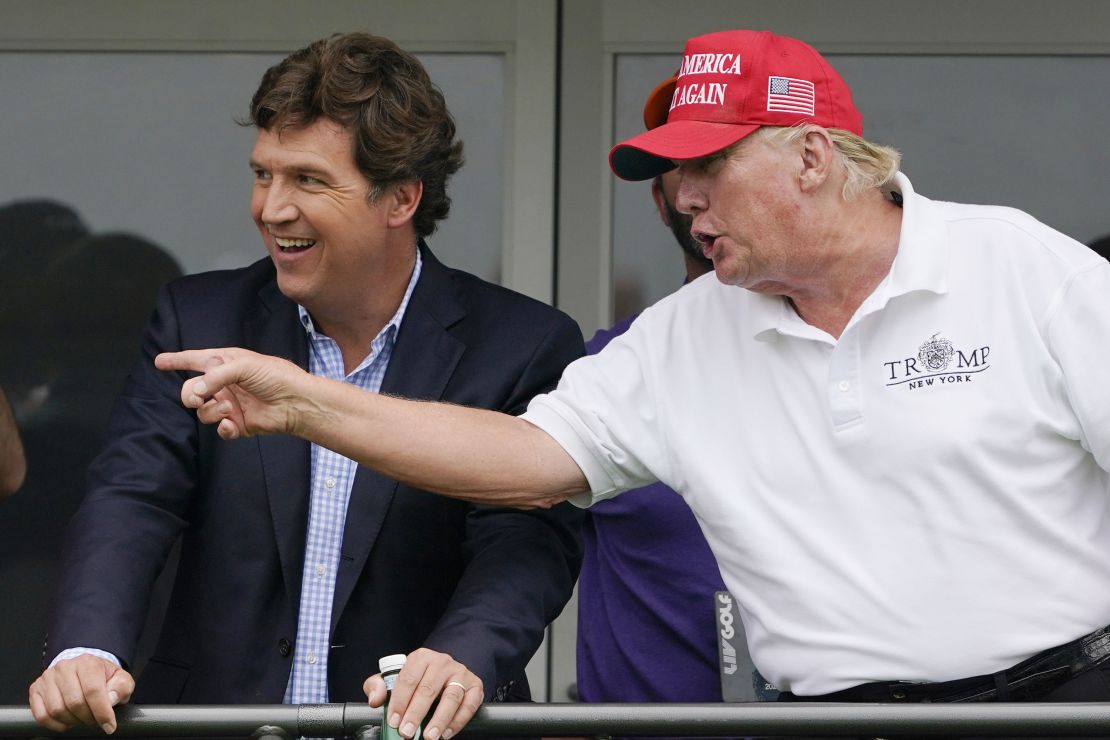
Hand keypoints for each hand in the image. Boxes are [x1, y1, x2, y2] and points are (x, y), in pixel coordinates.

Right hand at [29, 655, 134, 733]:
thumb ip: (121, 688)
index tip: (109, 725)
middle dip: (88, 718)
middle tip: (95, 720)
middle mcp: (64, 667)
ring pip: (57, 710)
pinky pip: (42, 716)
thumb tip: (110, 700)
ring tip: (82, 718)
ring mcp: (47, 678)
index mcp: (87, 663)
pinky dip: (56, 725)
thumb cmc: (102, 677)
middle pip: (74, 703)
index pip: (93, 691)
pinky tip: (68, 721)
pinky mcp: (35, 689)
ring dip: (72, 721)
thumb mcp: (120, 680)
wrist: (84, 671)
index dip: (102, 712)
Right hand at [154, 347, 307, 438]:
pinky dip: (224, 428)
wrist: (296, 401)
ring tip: (230, 409)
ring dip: (212, 411)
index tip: (159, 361)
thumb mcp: (244, 366)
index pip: (195, 360)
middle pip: (191, 391)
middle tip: (197, 398)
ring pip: (203, 412)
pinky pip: (220, 429)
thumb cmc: (276, 376)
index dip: (177, 360)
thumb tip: (195, 393)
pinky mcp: (238, 424)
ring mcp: (230, 405)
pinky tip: (233, 424)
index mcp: (225, 364)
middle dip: (189, 396)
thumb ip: (215, 377)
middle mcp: (225, 384)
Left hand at [364, 648, 482, 739]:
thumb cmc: (418, 679)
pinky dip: (458, 721)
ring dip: (440, 719)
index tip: (394, 721)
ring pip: (451, 696)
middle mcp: (442, 662)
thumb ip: (379, 686)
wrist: (447, 674)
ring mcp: (460, 673)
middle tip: (407, 733)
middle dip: (416, 714)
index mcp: (421, 658)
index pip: (407, 679)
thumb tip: (375, 700)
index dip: (399, 702)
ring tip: (429, 737)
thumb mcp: (396, 678)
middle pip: (428, 689)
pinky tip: (446, 733)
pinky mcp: (475, 685)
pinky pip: (469, 704)